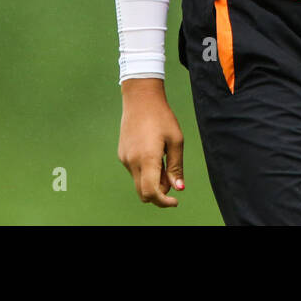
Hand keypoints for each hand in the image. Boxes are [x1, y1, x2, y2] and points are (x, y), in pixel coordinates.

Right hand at [117, 78, 184, 206]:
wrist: (140, 98)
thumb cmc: (162, 117)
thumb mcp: (176, 141)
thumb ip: (176, 166)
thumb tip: (178, 188)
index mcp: (147, 158)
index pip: (151, 192)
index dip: (163, 202)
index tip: (175, 201)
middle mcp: (132, 161)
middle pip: (143, 193)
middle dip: (159, 193)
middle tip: (172, 179)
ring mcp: (125, 158)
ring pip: (139, 182)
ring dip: (152, 181)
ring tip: (164, 160)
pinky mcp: (122, 154)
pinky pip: (134, 171)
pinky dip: (145, 172)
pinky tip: (154, 154)